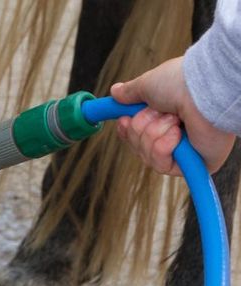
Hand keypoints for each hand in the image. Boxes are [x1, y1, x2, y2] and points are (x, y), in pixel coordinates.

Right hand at [111, 56, 234, 174]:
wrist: (205, 91)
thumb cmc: (183, 82)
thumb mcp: (147, 84)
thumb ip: (130, 92)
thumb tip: (115, 92)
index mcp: (167, 116)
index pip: (138, 134)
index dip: (128, 130)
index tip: (123, 121)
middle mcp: (176, 134)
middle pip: (139, 147)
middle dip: (142, 129)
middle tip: (156, 113)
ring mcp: (184, 150)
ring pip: (147, 157)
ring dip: (154, 135)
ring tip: (173, 120)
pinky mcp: (191, 164)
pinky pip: (161, 166)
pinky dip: (164, 148)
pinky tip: (177, 134)